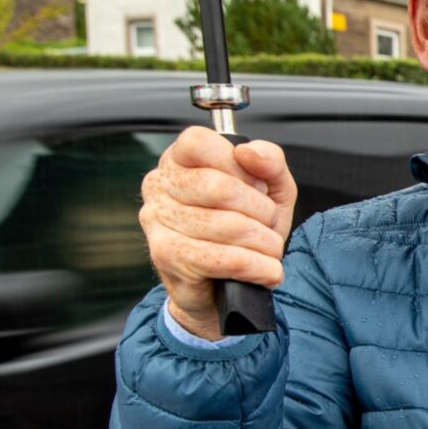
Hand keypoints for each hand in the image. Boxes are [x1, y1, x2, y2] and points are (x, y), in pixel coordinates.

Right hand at [139, 127, 298, 340]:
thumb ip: (270, 161)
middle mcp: (159, 185)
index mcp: (179, 160)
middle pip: (219, 186)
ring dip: (264, 243)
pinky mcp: (167, 256)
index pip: (199, 142)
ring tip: (268, 251)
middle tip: (268, 225)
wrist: (227, 286)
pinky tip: (266, 271)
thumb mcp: (269, 189)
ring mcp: (157, 221)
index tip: (256, 186)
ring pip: (228, 225)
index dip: (240, 166)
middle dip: (261, 211)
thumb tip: (250, 152)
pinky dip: (258, 267)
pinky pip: (225, 259)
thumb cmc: (244, 229)